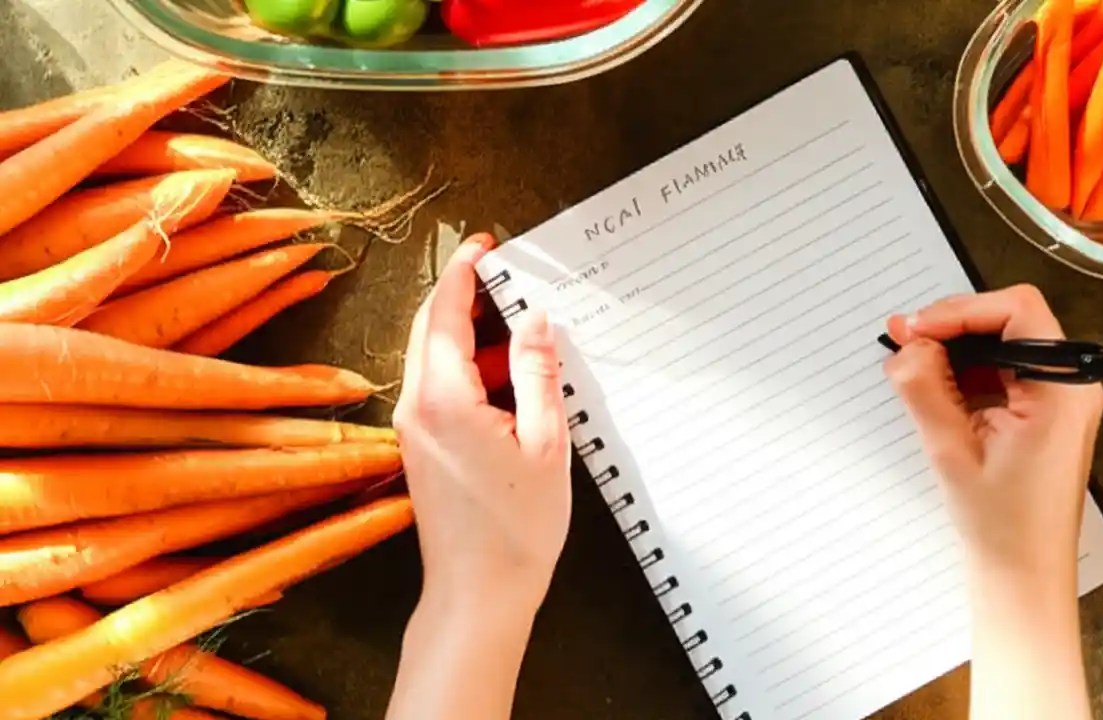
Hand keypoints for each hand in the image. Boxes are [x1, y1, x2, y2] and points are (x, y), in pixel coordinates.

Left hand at [393, 233, 571, 617]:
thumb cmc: (515, 530)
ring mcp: (414, 429)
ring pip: (437, 359)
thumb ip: (538, 372)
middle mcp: (416, 408)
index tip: (484, 246)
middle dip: (468, 297)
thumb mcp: (546, 442)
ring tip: (526, 336)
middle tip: (509, 279)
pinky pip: (441, 389)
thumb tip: (536, 320)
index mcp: (443, 399)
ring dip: (474, 338)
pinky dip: (472, 371)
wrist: (478, 595)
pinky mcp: (422, 447)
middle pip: (432, 329)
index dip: (464, 272)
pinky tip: (512, 383)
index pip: (444, 313)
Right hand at [883, 284, 1102, 576]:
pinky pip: (1003, 371)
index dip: (961, 311)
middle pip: (1009, 321)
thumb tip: (907, 346)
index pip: (1017, 310)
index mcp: (1062, 391)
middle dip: (952, 328)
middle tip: (905, 341)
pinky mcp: (1044, 412)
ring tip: (912, 366)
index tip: (920, 330)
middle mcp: (1071, 387)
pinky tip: (933, 386)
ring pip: (1002, 344)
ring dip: (954, 350)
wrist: (1024, 574)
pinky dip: (965, 372)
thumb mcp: (951, 451)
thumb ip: (925, 389)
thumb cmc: (1004, 526)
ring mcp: (1060, 399)